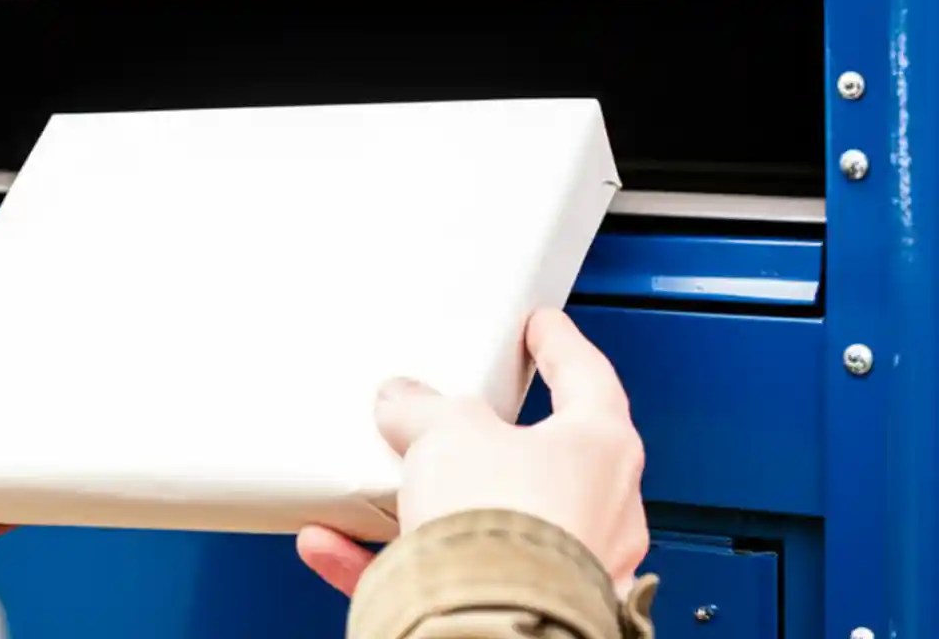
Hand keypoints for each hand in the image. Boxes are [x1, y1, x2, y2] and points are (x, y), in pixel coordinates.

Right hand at [297, 309, 648, 596]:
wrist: (492, 626)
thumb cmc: (508, 527)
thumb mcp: (450, 432)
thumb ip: (425, 409)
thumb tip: (404, 402)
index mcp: (602, 449)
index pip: (587, 377)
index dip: (558, 344)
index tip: (542, 328)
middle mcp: (597, 511)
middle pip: (536, 457)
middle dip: (483, 439)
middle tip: (446, 416)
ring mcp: (562, 567)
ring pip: (488, 522)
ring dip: (428, 504)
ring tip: (375, 486)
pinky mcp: (517, 608)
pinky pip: (446, 576)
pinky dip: (390, 560)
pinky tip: (336, 544)